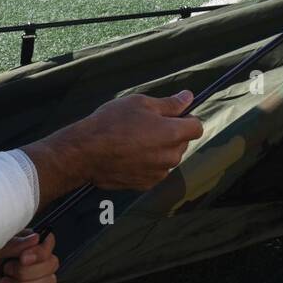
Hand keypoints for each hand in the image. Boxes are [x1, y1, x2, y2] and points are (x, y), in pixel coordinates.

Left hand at [0, 231, 57, 282]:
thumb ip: (11, 244)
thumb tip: (36, 239)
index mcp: (18, 242)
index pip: (47, 242)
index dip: (41, 252)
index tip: (24, 258)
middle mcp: (24, 259)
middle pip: (52, 263)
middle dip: (31, 271)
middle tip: (5, 271)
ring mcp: (24, 279)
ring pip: (49, 281)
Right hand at [72, 91, 204, 190]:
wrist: (86, 152)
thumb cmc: (111, 123)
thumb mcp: (140, 103)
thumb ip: (169, 103)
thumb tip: (188, 97)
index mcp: (173, 134)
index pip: (197, 127)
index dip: (187, 118)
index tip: (174, 114)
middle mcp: (170, 157)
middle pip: (183, 143)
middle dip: (172, 133)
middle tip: (147, 124)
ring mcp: (158, 173)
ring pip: (168, 157)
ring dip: (159, 149)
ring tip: (135, 139)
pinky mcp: (146, 184)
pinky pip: (155, 170)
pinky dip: (148, 163)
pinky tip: (130, 154)